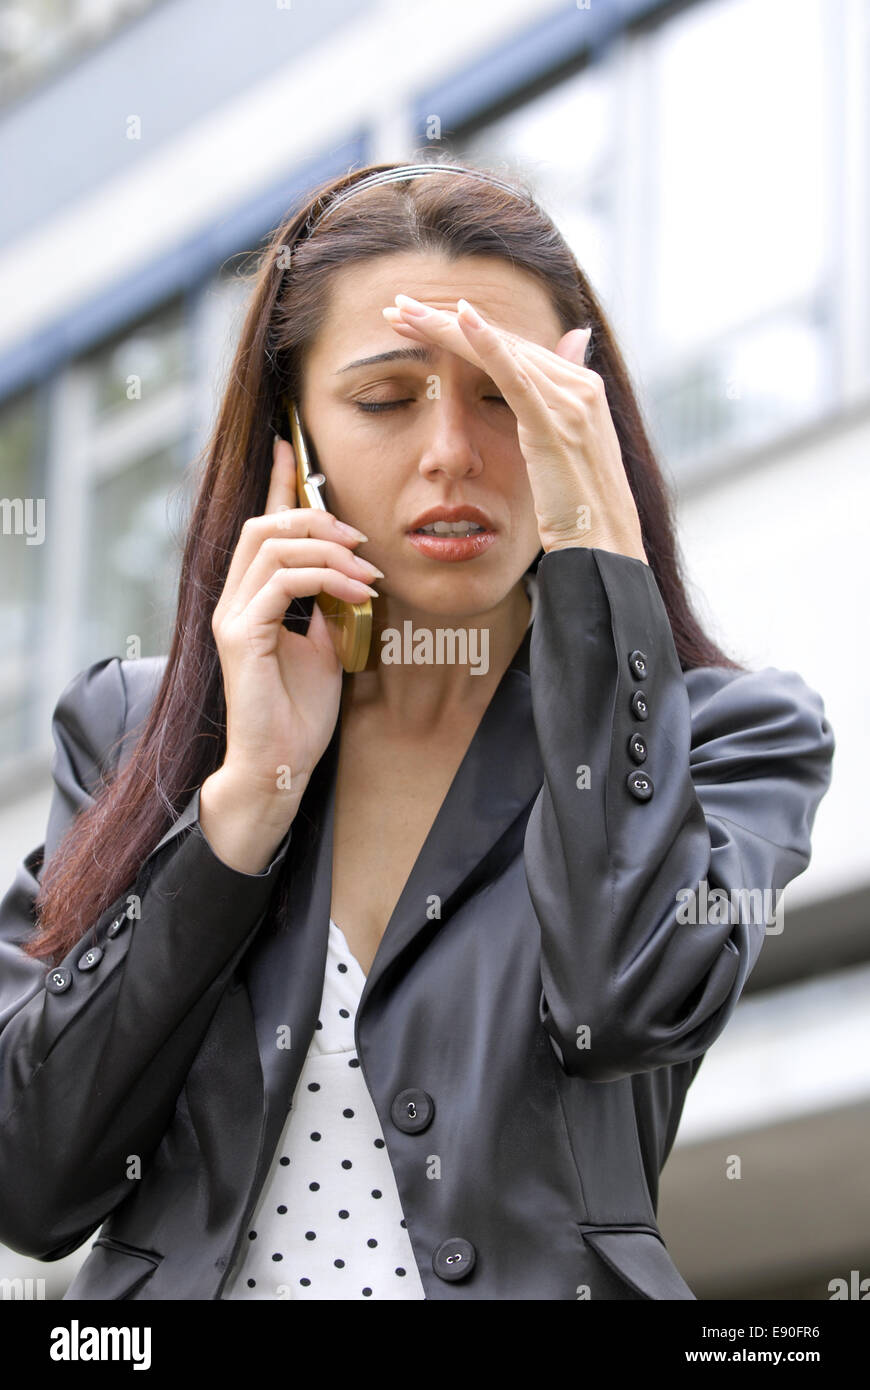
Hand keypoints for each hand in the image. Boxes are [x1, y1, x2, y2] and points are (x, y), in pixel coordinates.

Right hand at [207, 437, 382, 819]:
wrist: (279, 765)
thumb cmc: (300, 714)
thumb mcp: (326, 648)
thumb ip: (328, 607)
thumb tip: (350, 575)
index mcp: (252, 599)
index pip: (261, 528)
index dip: (277, 484)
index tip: (292, 446)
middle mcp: (234, 600)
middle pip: (264, 526)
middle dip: (315, 516)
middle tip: (360, 538)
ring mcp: (233, 616)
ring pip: (271, 546)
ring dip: (327, 548)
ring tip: (365, 569)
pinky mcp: (240, 635)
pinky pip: (282, 582)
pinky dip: (326, 578)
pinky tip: (357, 593)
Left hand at [382, 293, 647, 564]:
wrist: (603, 546)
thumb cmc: (579, 514)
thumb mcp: (563, 459)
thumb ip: (553, 413)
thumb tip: (565, 358)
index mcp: (580, 391)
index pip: (512, 349)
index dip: (464, 333)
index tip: (418, 323)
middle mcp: (579, 386)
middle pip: (502, 341)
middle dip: (444, 323)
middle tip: (397, 307)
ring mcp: (570, 400)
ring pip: (499, 349)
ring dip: (447, 327)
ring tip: (404, 312)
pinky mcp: (554, 421)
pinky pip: (514, 374)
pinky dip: (487, 343)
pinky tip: (459, 319)